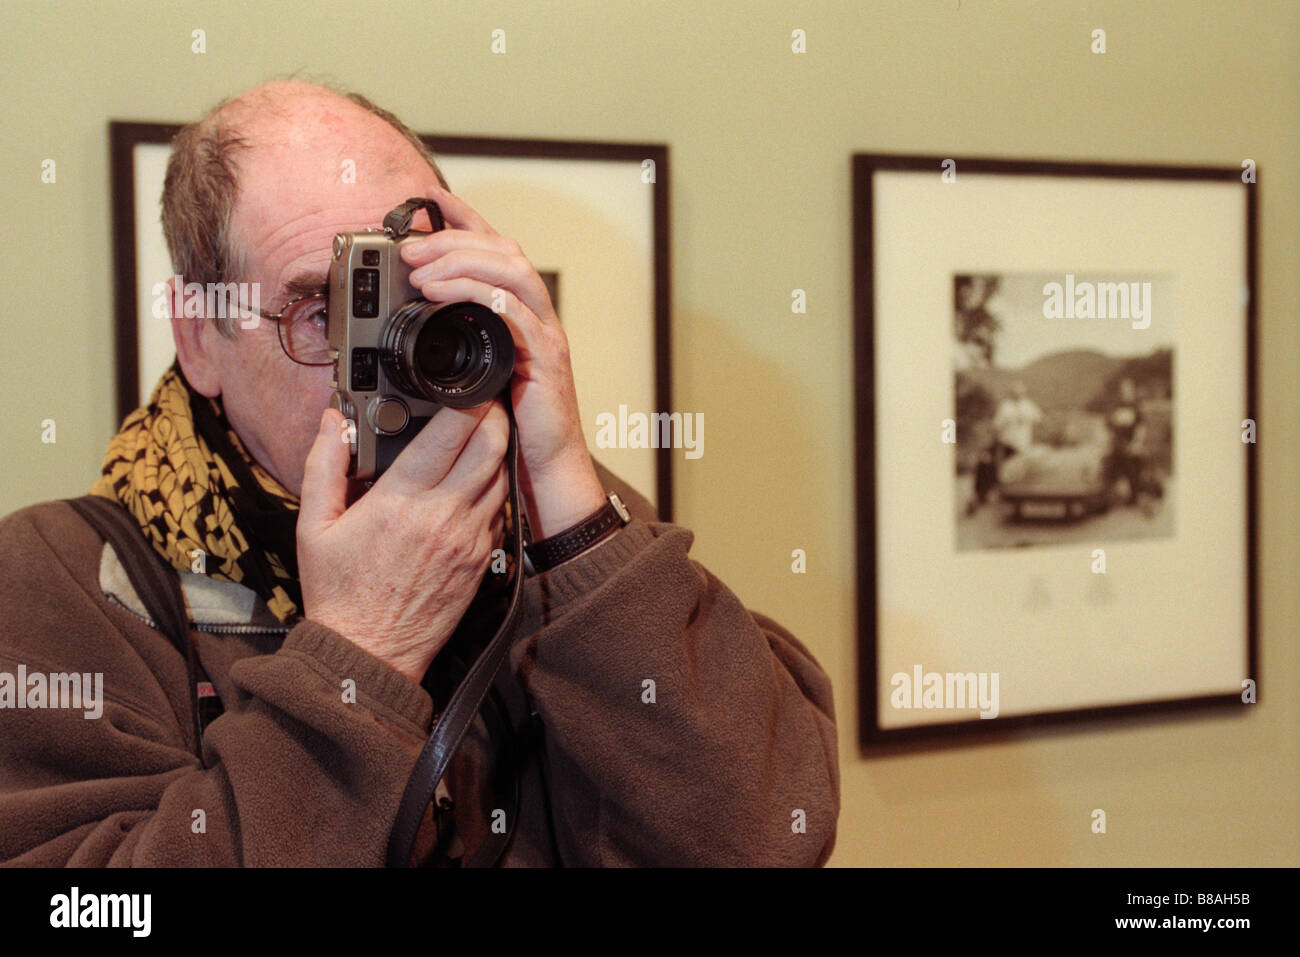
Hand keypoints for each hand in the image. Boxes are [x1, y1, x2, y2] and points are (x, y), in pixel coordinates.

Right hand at [296, 403, 509, 682]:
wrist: (368, 653)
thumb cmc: (338, 593)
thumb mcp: (314, 525)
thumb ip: (323, 465)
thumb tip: (331, 420)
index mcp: (401, 501)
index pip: (449, 435)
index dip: (465, 403)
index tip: (464, 387)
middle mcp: (443, 516)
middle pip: (490, 448)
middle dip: (493, 417)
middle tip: (485, 403)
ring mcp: (468, 539)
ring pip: (500, 477)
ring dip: (496, 452)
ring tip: (481, 437)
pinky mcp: (480, 560)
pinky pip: (498, 512)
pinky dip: (492, 490)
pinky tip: (475, 484)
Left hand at [398, 185, 604, 538]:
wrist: (546, 473)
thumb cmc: (510, 430)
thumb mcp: (472, 378)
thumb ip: (454, 345)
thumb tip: (412, 319)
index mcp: (517, 315)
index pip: (495, 250)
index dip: (465, 218)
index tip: (429, 198)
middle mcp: (535, 317)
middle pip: (504, 251)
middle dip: (454, 239)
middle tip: (411, 244)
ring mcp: (544, 335)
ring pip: (511, 272)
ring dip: (461, 262)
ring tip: (421, 269)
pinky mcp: (546, 358)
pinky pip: (514, 312)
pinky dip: (478, 295)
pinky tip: (444, 296)